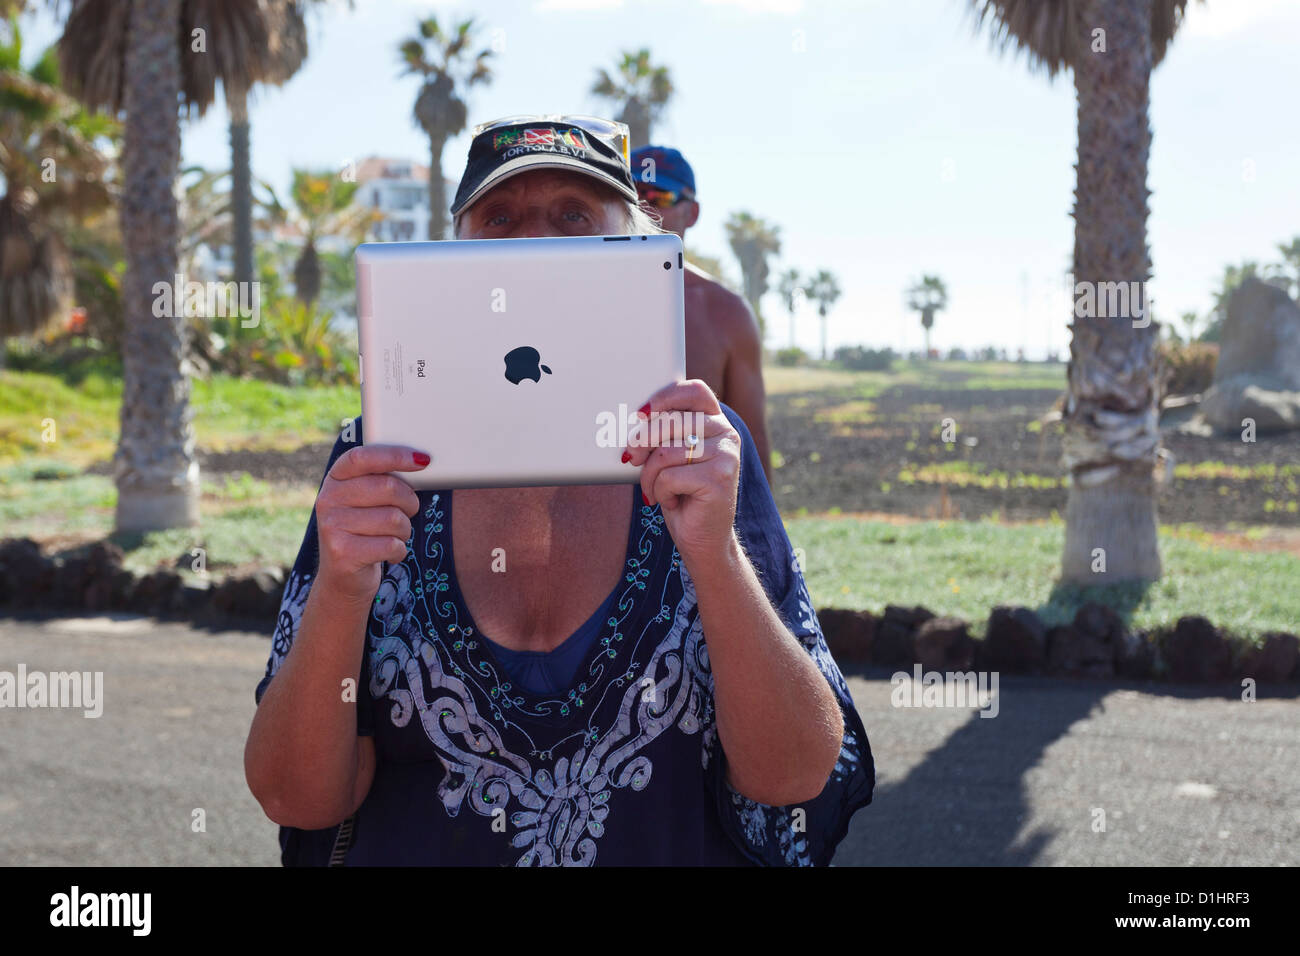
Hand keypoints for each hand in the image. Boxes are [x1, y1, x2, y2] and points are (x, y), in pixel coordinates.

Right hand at [314, 444, 426, 605]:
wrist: (343, 578)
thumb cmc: (366, 531)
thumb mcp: (367, 501)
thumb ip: (383, 480)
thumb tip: (421, 462)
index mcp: (335, 479)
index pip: (362, 457)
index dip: (394, 455)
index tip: (423, 460)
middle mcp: (328, 499)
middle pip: (388, 487)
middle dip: (409, 502)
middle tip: (408, 512)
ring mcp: (332, 526)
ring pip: (394, 519)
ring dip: (404, 531)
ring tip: (393, 536)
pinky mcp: (342, 553)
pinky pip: (391, 545)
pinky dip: (399, 551)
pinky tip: (388, 553)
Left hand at [621, 380, 741, 562]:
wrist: (704, 539)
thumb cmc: (682, 495)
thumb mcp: (670, 459)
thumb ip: (662, 436)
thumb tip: (628, 423)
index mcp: (715, 422)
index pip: (694, 391)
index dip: (665, 396)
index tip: (640, 413)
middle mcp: (726, 433)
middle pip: (671, 422)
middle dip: (641, 442)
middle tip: (629, 458)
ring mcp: (727, 454)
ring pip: (666, 452)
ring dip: (649, 476)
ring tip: (654, 490)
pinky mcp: (720, 477)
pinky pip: (670, 476)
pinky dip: (659, 492)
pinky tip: (671, 501)